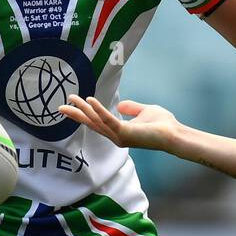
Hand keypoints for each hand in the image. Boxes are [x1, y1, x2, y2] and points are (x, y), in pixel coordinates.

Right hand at [59, 95, 179, 150]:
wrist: (174, 134)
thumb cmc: (163, 125)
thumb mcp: (144, 111)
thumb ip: (131, 108)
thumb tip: (120, 104)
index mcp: (119, 131)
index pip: (98, 122)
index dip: (85, 113)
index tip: (72, 104)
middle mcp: (116, 136)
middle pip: (92, 124)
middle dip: (77, 114)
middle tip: (60, 106)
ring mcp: (120, 136)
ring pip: (97, 121)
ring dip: (83, 110)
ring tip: (72, 99)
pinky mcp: (125, 133)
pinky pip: (109, 120)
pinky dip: (99, 110)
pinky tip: (89, 100)